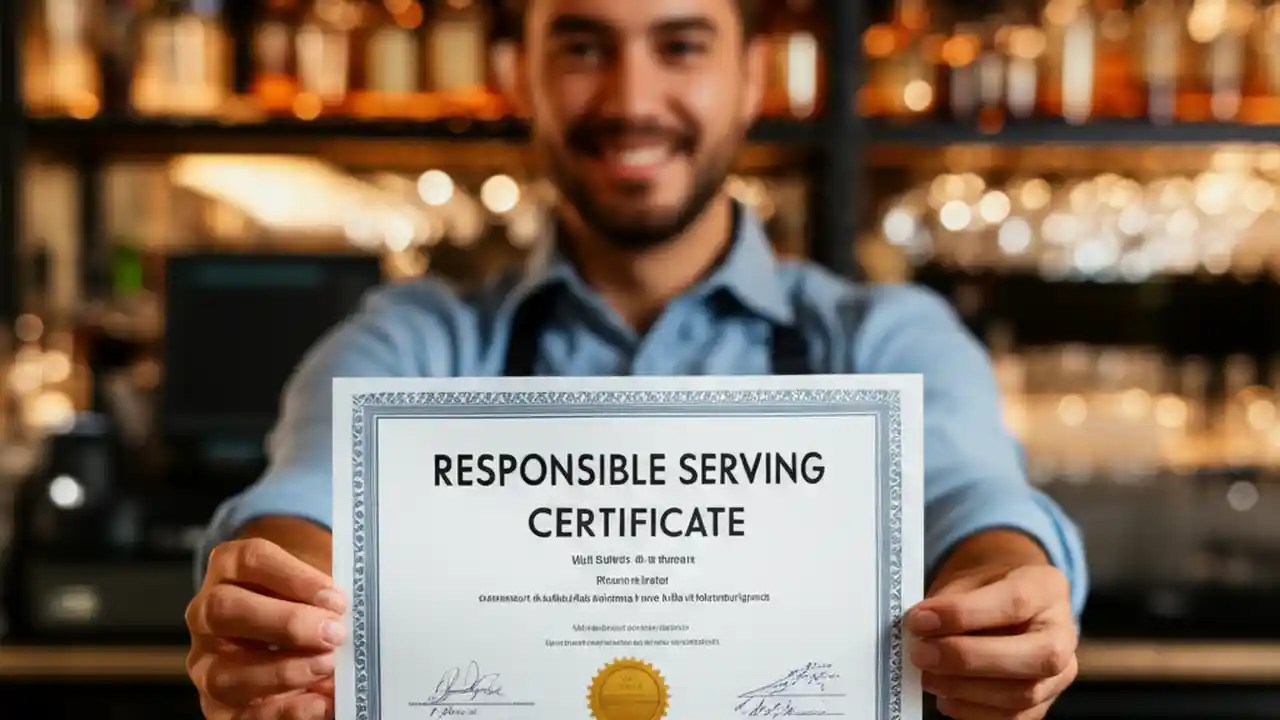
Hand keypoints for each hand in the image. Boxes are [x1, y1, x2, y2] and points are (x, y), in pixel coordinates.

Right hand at [186, 538, 347, 719]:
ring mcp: (206, 663)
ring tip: (327, 667)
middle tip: (333, 632)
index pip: (251, 560)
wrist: (288, 638)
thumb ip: (325, 595)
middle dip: (285, 623)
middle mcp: (207, 614)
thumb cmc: (304, 602)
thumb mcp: (311, 587)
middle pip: (226, 609)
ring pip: (226, 671)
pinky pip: (241, 716)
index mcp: (229, 569)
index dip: (293, 577)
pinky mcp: (218, 706)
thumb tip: (356, 614)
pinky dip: (284, 712)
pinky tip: (319, 704)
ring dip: (283, 672)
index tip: (335, 596)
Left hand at [906, 563, 1077, 719]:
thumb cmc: (984, 588)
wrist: (1007, 601)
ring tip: (927, 676)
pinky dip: (972, 712)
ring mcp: (1059, 673)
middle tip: (921, 654)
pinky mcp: (1044, 703)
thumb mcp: (969, 578)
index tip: (920, 620)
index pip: (1015, 603)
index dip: (963, 614)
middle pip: (1034, 656)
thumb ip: (949, 601)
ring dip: (965, 689)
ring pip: (1023, 694)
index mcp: (1046, 588)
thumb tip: (919, 629)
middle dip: (969, 659)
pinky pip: (1013, 719)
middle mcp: (1063, 633)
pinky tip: (945, 697)